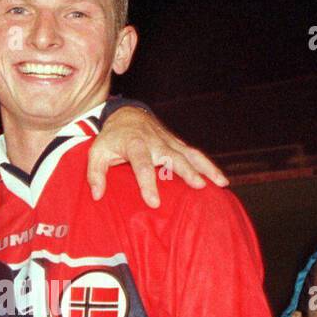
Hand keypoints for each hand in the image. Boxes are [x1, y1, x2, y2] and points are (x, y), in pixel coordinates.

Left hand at [88, 105, 227, 206]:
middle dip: (186, 171)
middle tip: (198, 186)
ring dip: (206, 168)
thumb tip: (97, 196)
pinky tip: (221, 180)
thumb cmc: (111, 138)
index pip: (142, 165)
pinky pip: (195, 154)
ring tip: (220, 183)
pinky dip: (208, 166)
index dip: (148, 184)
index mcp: (135, 144)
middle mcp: (156, 142)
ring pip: (190, 154)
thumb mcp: (96, 153)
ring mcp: (169, 141)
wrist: (126, 115)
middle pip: (173, 157)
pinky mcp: (177, 144)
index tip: (154, 202)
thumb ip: (95, 174)